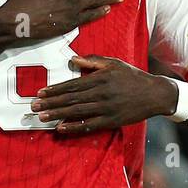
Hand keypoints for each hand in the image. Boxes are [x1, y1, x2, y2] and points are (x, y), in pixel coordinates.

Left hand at [32, 56, 175, 133]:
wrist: (154, 94)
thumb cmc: (132, 77)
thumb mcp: (114, 63)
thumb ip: (93, 61)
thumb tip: (72, 60)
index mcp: (100, 78)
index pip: (72, 85)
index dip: (55, 89)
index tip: (40, 92)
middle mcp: (101, 93)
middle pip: (71, 99)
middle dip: (50, 103)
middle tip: (33, 107)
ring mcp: (106, 108)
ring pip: (77, 112)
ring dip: (57, 115)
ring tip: (42, 117)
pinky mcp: (111, 121)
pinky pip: (89, 125)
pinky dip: (74, 127)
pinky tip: (61, 128)